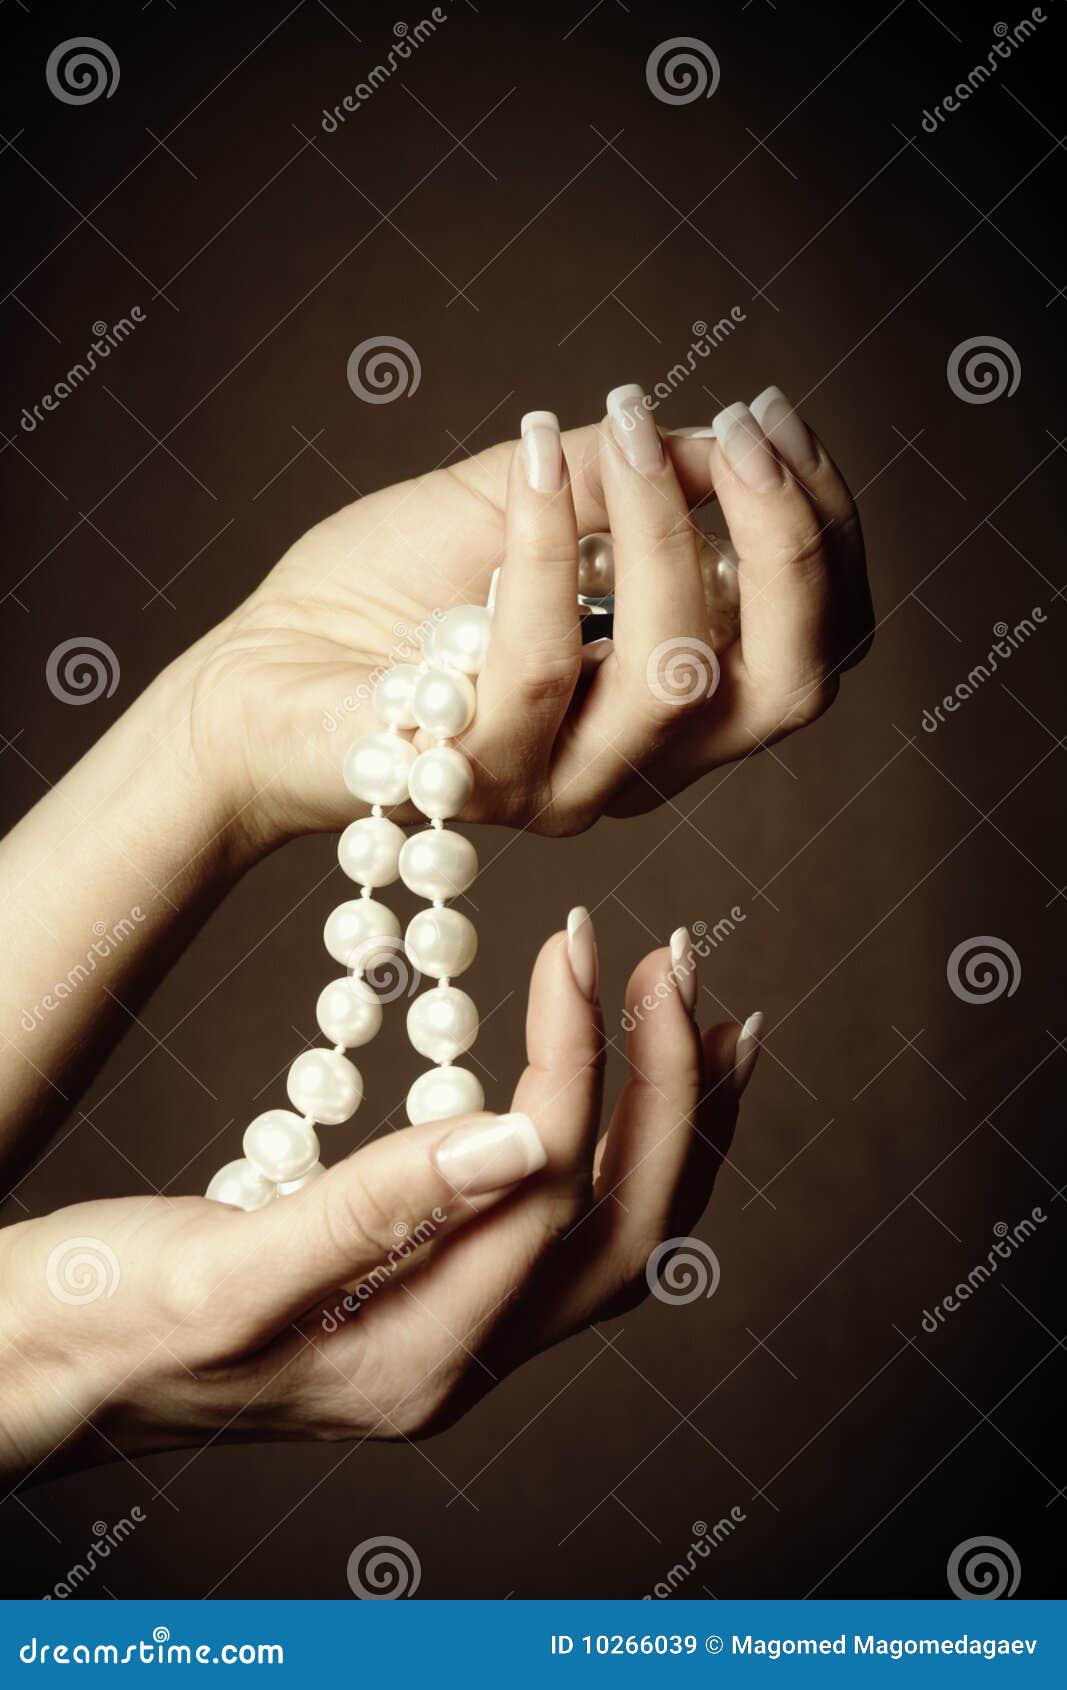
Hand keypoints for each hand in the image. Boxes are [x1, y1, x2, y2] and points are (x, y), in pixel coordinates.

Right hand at [0, 919, 758, 1479]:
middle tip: (676, 961)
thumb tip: (521, 1137)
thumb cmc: (103, 1317)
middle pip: (625, 1230)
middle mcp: (457, 1361)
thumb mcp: (226, 1268)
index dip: (579, 1058)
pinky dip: (608, 1148)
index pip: (549, 1192)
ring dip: (668, 1123)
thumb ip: (372, 1212)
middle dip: (671, 1089)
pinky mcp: (427, 1303)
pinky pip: (557, 1231)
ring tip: (705, 1020)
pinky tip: (610, 1088)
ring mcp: (449, 1337)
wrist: (39, 1364)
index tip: (570, 943)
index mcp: (416, 1358)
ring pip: (609, 1237)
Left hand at [183, 385, 870, 850]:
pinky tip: (525, 461)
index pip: (810, 649)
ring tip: (620, 429)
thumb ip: (622, 477)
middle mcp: (639, 763)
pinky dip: (544, 545)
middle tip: (742, 432)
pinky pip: (539, 666)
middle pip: (785, 689)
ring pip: (670, 679)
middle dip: (786, 548)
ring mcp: (563, 784)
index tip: (776, 427)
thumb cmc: (390, 591)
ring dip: (661, 530)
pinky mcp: (480, 781)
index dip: (824, 539)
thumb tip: (715, 439)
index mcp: (673, 703)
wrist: (258, 671)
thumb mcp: (522, 500)